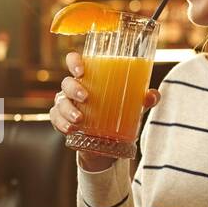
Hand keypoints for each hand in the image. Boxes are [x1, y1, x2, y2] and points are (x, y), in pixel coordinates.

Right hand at [48, 50, 158, 171]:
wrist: (106, 144)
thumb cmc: (117, 116)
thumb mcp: (131, 108)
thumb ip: (142, 101)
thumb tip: (152, 95)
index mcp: (88, 79)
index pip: (75, 62)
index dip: (74, 62)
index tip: (81, 71)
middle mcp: (74, 90)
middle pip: (66, 83)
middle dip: (74, 89)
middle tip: (86, 98)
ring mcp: (66, 106)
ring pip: (59, 102)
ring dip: (67, 110)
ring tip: (79, 120)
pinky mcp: (63, 122)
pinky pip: (56, 120)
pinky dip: (61, 124)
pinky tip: (71, 129)